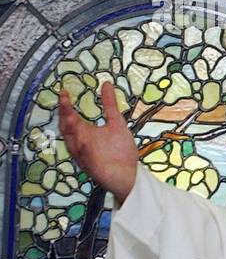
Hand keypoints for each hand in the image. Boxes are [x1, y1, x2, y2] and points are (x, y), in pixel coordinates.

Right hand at [58, 81, 138, 200]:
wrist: (128, 175)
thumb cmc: (120, 150)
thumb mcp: (117, 124)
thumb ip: (110, 105)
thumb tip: (106, 83)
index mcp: (83, 133)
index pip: (69, 118)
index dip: (65, 106)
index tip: (64, 92)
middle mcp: (80, 144)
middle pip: (67, 129)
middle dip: (65, 115)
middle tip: (64, 100)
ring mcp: (86, 157)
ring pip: (73, 143)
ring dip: (72, 131)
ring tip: (71, 116)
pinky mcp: (94, 168)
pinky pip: (86, 159)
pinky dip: (84, 150)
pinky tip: (85, 141)